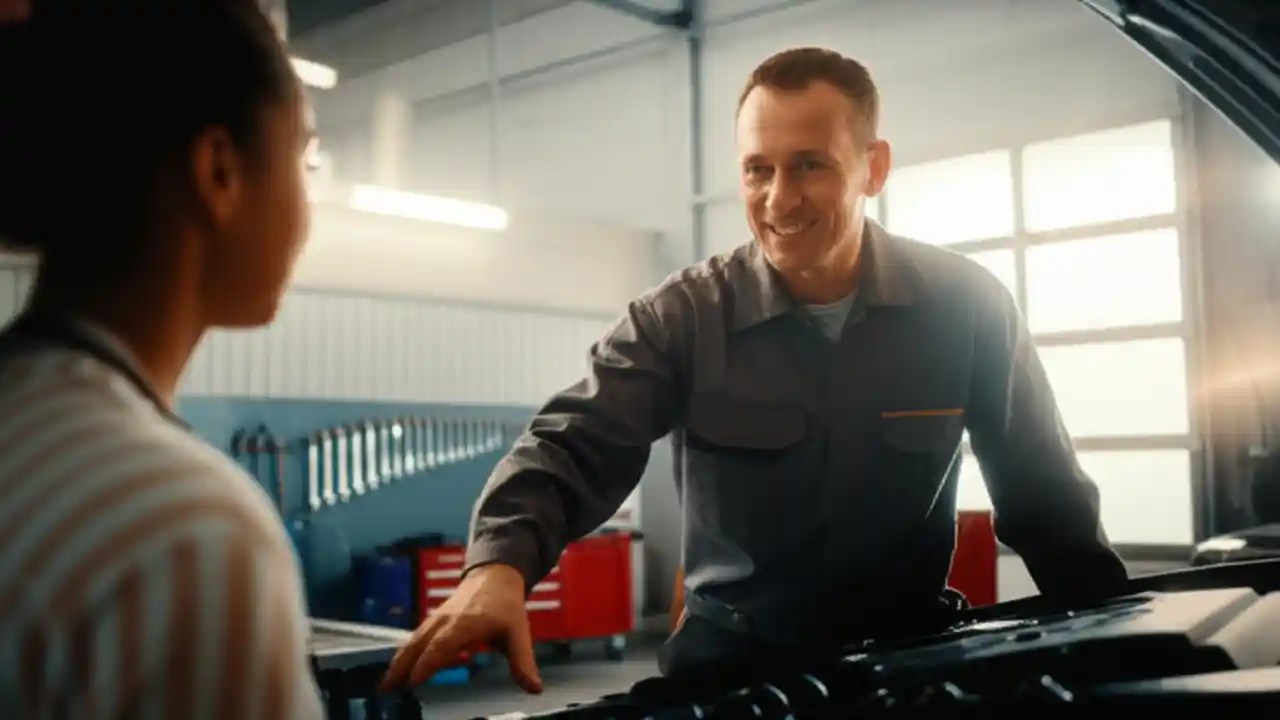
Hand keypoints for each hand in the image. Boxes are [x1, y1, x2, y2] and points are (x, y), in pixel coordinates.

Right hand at [379, 563, 542, 693]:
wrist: (495, 576)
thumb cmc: (506, 606)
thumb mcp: (519, 633)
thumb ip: (523, 661)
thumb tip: (533, 688)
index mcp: (465, 624)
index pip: (441, 645)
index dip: (427, 663)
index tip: (414, 681)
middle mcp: (445, 621)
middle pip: (418, 644)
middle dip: (401, 666)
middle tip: (386, 689)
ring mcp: (436, 619)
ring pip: (412, 640)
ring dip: (398, 662)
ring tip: (386, 685)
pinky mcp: (433, 620)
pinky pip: (414, 637)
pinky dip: (403, 653)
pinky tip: (397, 669)